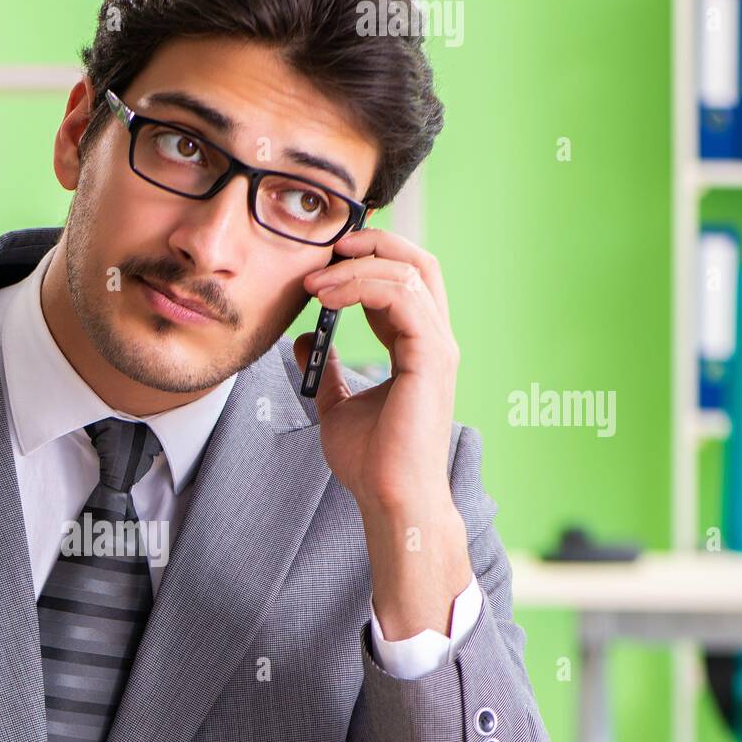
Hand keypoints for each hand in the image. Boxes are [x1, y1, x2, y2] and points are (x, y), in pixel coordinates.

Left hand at [294, 227, 471, 639]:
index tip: (318, 263)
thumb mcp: (337, 405)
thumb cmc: (371, 461)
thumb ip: (327, 370)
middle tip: (323, 247)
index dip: (363, 260)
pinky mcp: (433, 357)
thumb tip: (303, 339)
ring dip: (355, 266)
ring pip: (409, 271)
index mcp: (415, 346)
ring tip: (313, 280)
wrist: (389, 499)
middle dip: (370, 243)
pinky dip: (362, 286)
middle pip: (416, 261)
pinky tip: (326, 297)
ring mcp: (437, 346)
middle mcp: (433, 339)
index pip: (400, 280)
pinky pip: (402, 297)